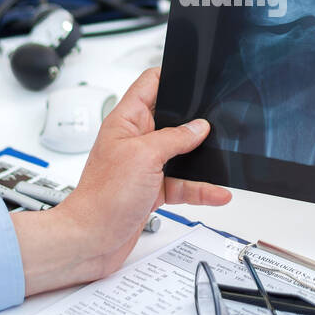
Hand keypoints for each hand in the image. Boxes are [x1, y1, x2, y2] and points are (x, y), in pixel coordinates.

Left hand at [11, 68, 231, 294]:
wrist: (91, 240)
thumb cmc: (101, 197)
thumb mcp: (144, 156)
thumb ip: (175, 138)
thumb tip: (198, 127)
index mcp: (125, 121)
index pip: (149, 85)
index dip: (170, 75)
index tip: (193, 74)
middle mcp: (134, 141)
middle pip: (171, 120)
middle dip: (194, 121)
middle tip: (217, 119)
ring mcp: (143, 166)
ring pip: (180, 155)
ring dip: (202, 160)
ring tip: (224, 158)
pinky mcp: (151, 190)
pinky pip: (182, 184)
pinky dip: (200, 188)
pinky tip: (216, 192)